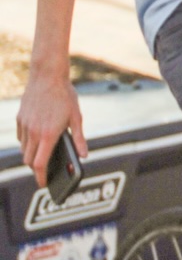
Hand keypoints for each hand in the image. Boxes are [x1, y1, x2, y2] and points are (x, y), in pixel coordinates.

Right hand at [17, 70, 87, 187]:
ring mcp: (24, 125)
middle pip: (29, 160)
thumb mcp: (76, 117)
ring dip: (31, 156)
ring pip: (24, 149)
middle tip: (45, 171)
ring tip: (42, 156)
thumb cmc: (64, 95)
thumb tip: (83, 156)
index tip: (44, 184)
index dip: (41, 177)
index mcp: (48, 134)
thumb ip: (78, 139)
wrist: (47, 75)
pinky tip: (37, 140)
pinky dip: (27, 143)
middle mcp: (33, 132)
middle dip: (36, 169)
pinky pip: (21, 137)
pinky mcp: (19, 118)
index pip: (39, 164)